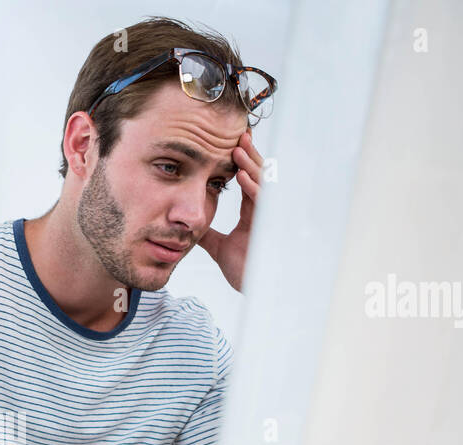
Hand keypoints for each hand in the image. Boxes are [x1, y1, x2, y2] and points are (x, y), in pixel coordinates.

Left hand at [198, 127, 264, 292]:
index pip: (247, 181)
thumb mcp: (221, 249)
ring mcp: (270, 217)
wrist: (259, 291)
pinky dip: (252, 187)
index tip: (230, 146)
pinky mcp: (272, 225)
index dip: (240, 164)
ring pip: (263, 183)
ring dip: (250, 165)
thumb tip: (190, 227)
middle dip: (249, 155)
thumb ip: (208, 235)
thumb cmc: (247, 271)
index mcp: (254, 214)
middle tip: (237, 135)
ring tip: (236, 148)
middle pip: (258, 175)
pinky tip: (240, 175)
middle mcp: (265, 211)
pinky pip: (263, 202)